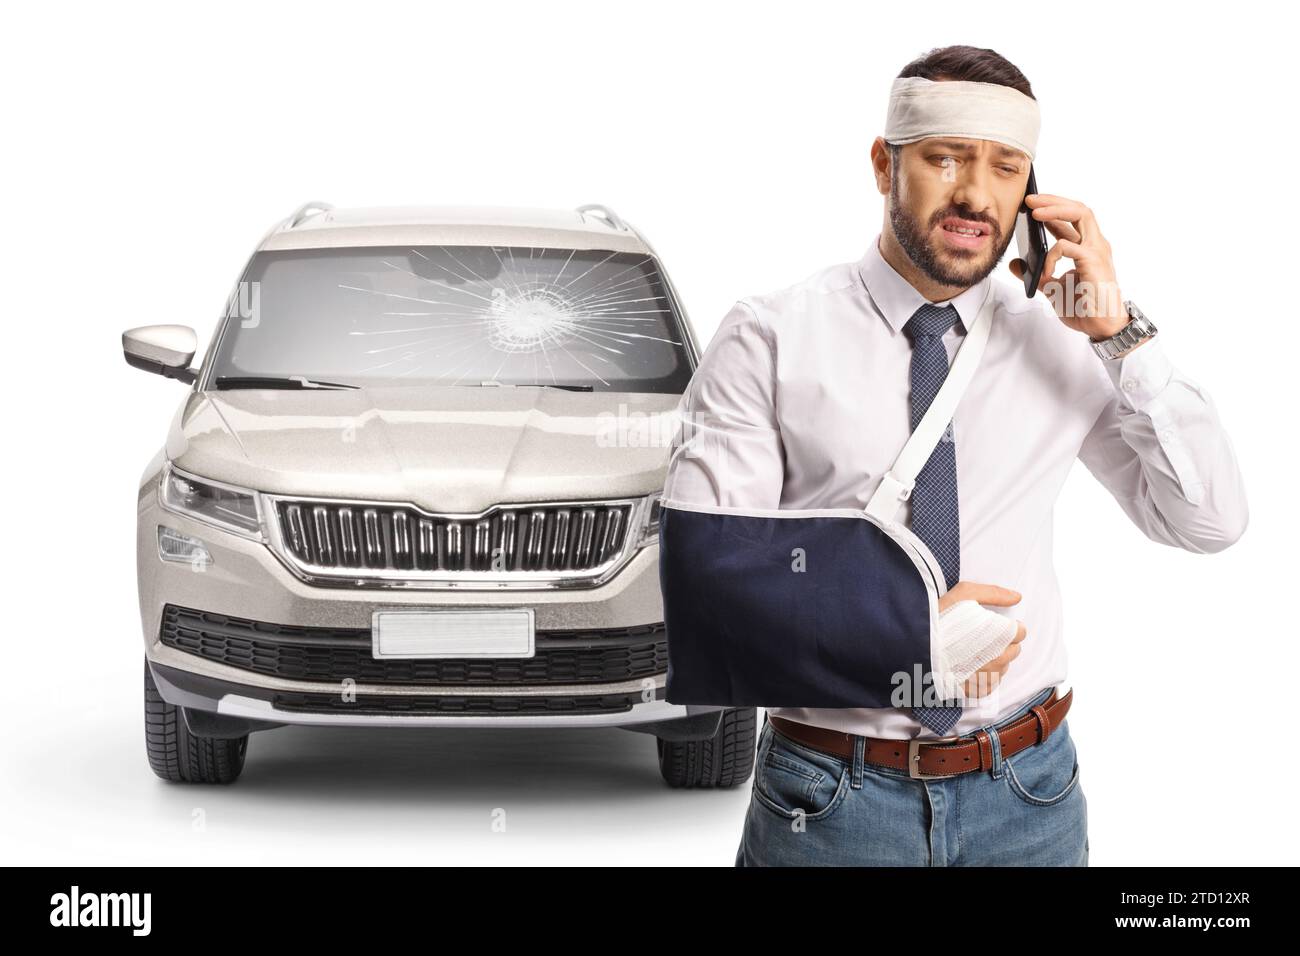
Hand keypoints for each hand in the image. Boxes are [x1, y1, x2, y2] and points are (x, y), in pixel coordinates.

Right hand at [939, 581, 1026, 698]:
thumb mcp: (963, 594)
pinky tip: (973, 667)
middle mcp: (995, 658)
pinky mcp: (972, 690)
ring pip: (1003, 669)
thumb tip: (1017, 597)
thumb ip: (993, 593)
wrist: (911, 644)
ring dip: (996, 660)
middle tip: (985, 637)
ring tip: (975, 651)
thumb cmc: (937, 617)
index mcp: (997, 634)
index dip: (1009, 627)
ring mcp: (984, 677)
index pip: (1019, 633)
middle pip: (1014, 651)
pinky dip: (986, 677)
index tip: (997, 625)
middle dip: (1005, 643)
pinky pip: (990, 685)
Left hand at [1008, 193, 1129, 340]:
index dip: (1053, 208)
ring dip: (1055, 211)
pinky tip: (1045, 269)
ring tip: (1034, 213)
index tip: (1031, 206)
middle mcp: (1095, 245)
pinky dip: (1052, 254)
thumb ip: (1036, 274)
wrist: (1101, 326)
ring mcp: (1097, 251)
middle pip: (1079, 209)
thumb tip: (1014, 263)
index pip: (1073, 219)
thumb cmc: (1083, 307)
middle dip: (1054, 200)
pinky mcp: (1094, 262)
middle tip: (1030, 200)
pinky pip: (1068, 247)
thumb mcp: (1051, 288)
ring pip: (1081, 215)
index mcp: (1087, 248)